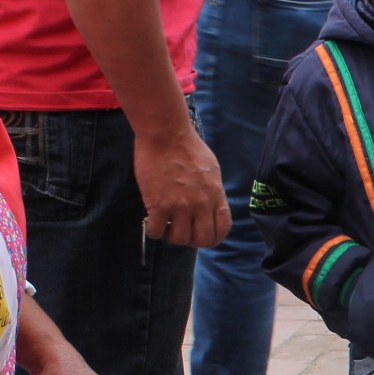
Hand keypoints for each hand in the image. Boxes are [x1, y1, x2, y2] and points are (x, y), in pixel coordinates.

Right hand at [137, 126, 229, 247]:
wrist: (166, 134)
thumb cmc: (187, 146)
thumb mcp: (211, 169)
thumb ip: (212, 190)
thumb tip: (210, 204)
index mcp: (215, 195)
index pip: (222, 230)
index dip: (212, 237)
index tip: (200, 232)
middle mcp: (201, 204)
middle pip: (202, 240)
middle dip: (191, 240)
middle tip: (180, 229)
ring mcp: (180, 206)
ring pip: (179, 239)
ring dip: (171, 235)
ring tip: (165, 223)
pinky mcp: (159, 204)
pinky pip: (156, 231)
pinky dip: (153, 230)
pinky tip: (152, 219)